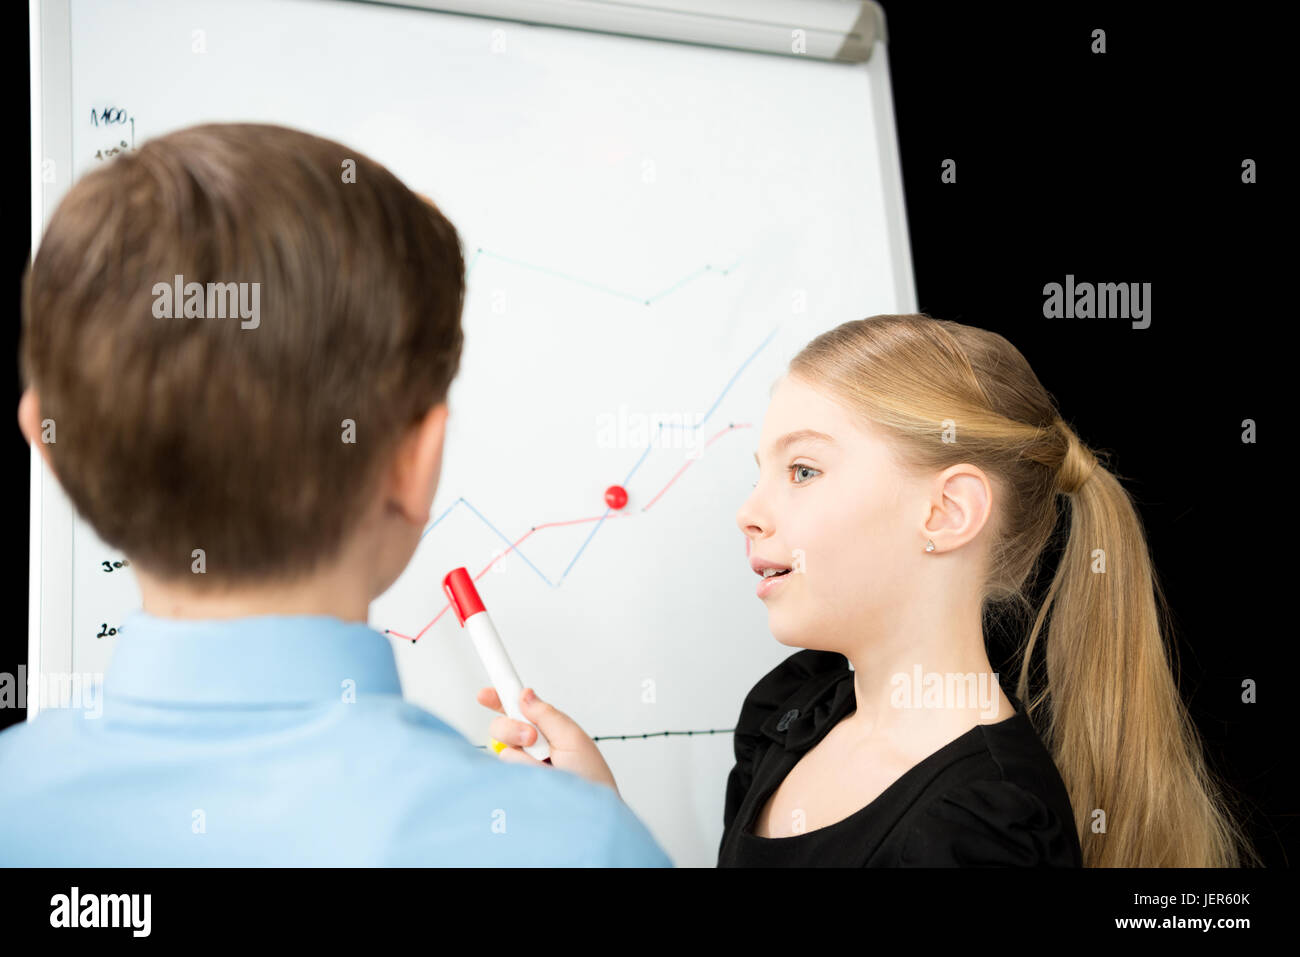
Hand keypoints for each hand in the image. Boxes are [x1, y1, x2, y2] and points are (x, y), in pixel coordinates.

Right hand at [476, 686, 619, 795]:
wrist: (589, 817)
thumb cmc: (591, 780)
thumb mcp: (573, 739)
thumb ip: (548, 715)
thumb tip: (526, 694)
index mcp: (547, 730)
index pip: (517, 710)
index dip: (500, 699)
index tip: (485, 694)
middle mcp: (531, 747)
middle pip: (501, 727)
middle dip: (512, 728)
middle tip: (531, 739)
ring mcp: (521, 768)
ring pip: (503, 750)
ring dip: (524, 756)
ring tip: (546, 769)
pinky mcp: (515, 784)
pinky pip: (506, 771)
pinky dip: (521, 771)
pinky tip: (536, 779)